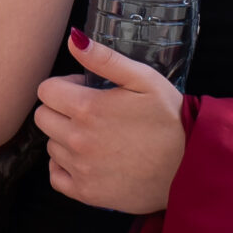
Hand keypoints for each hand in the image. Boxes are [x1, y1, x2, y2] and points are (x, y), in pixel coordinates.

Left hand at [34, 30, 188, 214]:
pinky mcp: (86, 193)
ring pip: (50, 145)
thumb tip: (73, 40)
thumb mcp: (144, 79)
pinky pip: (55, 176)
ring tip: (97, 136)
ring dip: (65, 137)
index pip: (46, 91)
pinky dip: (64, 167)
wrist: (189, 167)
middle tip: (91, 112)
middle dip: (61, 110)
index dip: (65, 85)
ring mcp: (80, 169)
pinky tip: (86, 159)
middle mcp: (77, 140)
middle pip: (43, 117)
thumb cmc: (170, 120)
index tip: (87, 90)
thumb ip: (105, 59)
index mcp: (87, 109)